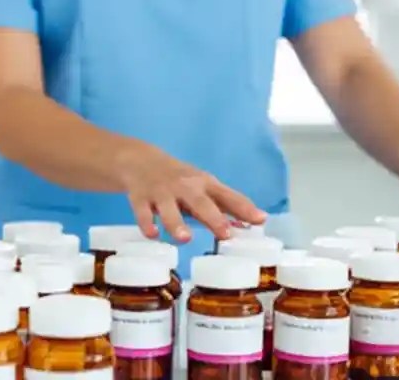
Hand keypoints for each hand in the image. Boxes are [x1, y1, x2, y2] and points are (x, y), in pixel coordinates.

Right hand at [113, 143, 266, 243]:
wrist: (139, 160)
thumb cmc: (178, 178)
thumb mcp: (202, 186)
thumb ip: (225, 204)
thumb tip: (257, 220)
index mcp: (204, 184)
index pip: (228, 196)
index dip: (244, 208)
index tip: (260, 220)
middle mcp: (185, 186)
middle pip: (200, 202)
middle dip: (213, 218)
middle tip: (225, 234)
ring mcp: (161, 191)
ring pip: (169, 208)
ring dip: (177, 223)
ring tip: (185, 238)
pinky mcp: (140, 197)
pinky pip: (143, 211)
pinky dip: (147, 223)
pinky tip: (152, 234)